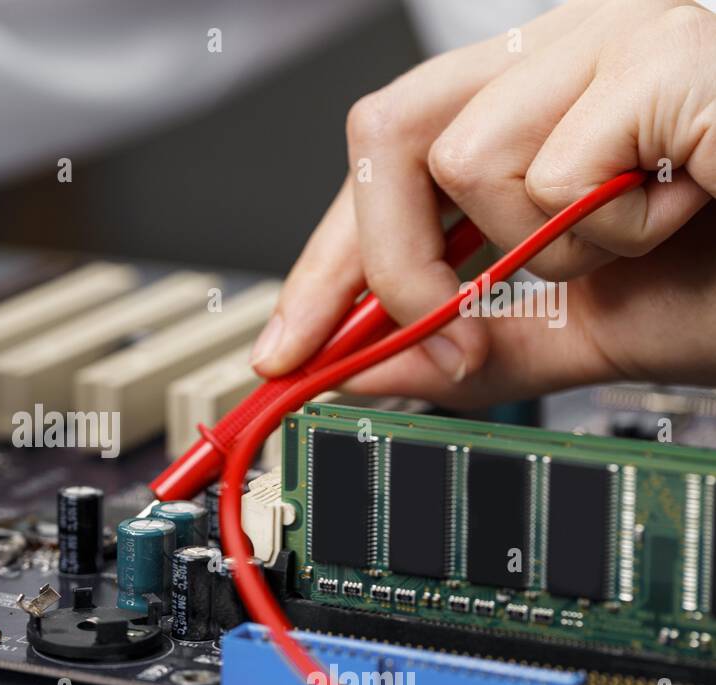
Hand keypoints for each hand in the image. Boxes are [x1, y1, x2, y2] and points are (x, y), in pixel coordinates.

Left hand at [250, 0, 715, 406]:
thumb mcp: (576, 327)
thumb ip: (468, 346)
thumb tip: (358, 371)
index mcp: (535, 104)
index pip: (380, 165)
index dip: (322, 264)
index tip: (282, 351)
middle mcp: (560, 52)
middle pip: (382, 134)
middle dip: (390, 261)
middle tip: (441, 327)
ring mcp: (611, 39)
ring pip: (460, 156)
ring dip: (537, 248)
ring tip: (632, 242)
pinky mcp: (661, 54)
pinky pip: (551, 166)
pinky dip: (608, 232)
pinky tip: (679, 210)